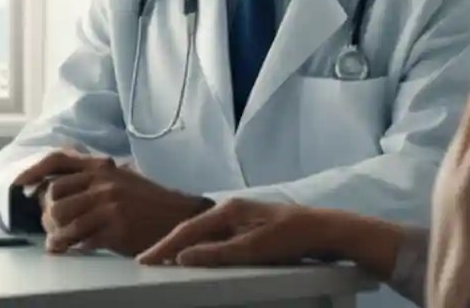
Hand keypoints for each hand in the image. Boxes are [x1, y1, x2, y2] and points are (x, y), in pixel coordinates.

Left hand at [18, 151, 211, 256]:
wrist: (177, 216)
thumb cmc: (146, 200)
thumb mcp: (120, 177)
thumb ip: (91, 177)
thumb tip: (51, 187)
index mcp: (102, 167)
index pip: (58, 160)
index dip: (34, 171)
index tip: (20, 185)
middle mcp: (104, 182)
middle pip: (54, 195)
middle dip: (47, 214)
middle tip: (50, 226)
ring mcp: (110, 205)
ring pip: (63, 220)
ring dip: (55, 235)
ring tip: (58, 242)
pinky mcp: (116, 229)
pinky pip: (81, 240)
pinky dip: (72, 246)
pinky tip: (72, 248)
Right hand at [138, 199, 329, 266]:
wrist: (324, 231)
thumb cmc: (291, 238)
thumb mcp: (253, 249)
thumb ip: (217, 253)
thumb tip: (182, 257)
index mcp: (228, 209)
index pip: (188, 230)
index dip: (165, 246)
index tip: (145, 259)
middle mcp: (231, 209)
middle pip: (192, 229)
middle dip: (169, 244)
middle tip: (148, 260)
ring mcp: (241, 217)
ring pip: (204, 232)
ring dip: (184, 245)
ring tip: (165, 259)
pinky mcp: (249, 226)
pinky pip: (216, 236)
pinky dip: (201, 246)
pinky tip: (198, 254)